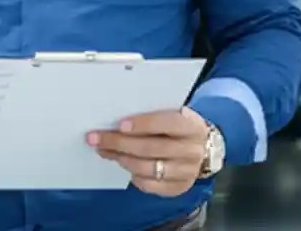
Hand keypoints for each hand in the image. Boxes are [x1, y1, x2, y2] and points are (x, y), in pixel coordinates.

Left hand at [87, 107, 209, 197]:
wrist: (204, 148)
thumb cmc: (178, 127)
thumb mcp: (173, 114)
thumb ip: (152, 115)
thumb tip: (115, 119)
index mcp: (191, 126)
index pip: (166, 123)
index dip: (142, 124)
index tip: (120, 124)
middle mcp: (192, 150)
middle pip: (152, 148)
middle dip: (120, 143)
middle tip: (96, 138)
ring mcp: (187, 171)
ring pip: (149, 168)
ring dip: (122, 159)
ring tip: (105, 151)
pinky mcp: (179, 187)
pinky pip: (152, 185)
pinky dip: (134, 177)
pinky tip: (124, 165)